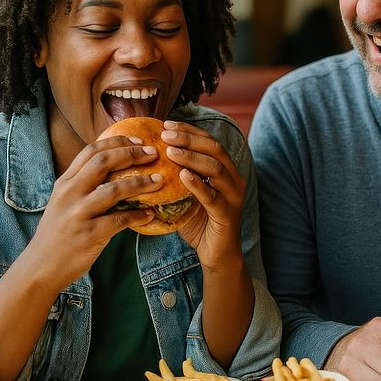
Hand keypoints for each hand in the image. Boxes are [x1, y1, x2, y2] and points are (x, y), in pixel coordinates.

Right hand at [28, 135, 164, 288]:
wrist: (40, 267)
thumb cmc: (58, 234)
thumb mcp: (64, 203)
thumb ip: (84, 185)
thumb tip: (116, 169)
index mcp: (65, 183)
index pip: (91, 151)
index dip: (117, 142)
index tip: (138, 140)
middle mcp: (69, 194)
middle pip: (103, 162)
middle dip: (131, 154)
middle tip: (153, 154)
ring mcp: (77, 214)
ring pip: (114, 190)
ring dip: (141, 183)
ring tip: (159, 181)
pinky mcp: (88, 234)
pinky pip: (120, 220)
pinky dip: (138, 215)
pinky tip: (150, 214)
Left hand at [160, 120, 245, 270]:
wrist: (217, 255)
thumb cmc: (198, 224)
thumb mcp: (186, 195)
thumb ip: (177, 178)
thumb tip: (147, 161)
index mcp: (226, 171)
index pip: (209, 142)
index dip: (190, 131)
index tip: (167, 124)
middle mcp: (234, 179)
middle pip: (215, 149)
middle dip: (189, 138)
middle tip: (165, 134)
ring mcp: (233, 196)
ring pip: (216, 168)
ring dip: (192, 157)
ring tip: (170, 151)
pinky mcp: (227, 213)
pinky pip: (213, 195)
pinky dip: (197, 183)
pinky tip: (181, 176)